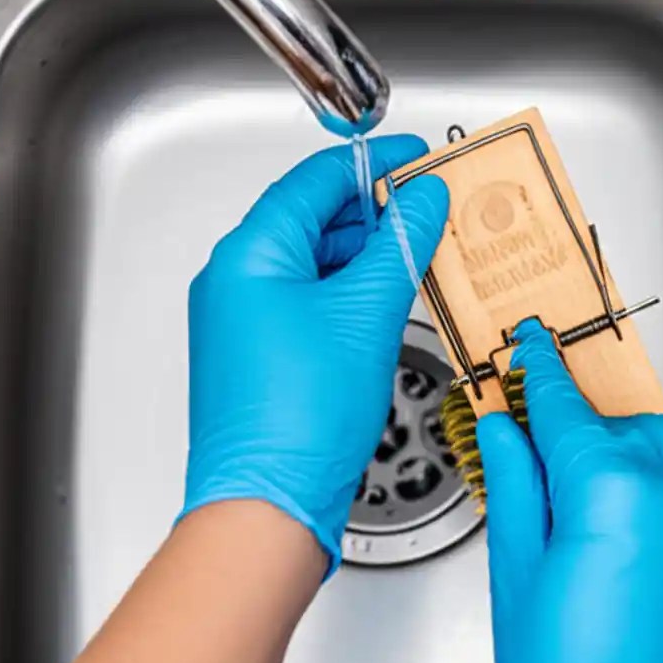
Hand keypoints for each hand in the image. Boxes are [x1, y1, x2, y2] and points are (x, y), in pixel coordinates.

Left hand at [180, 135, 448, 576]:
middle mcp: (235, 282)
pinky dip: (350, 295)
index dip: (371, 161)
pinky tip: (386, 306)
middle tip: (428, 209)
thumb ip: (401, 244)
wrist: (266, 507)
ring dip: (365, 256)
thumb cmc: (299, 420)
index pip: (314, 180)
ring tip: (417, 257)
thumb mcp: (367, 314)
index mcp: (249, 254)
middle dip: (373, 212)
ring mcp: (243, 322)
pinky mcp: (260, 359)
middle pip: (311, 219)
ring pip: (312, 264)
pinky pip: (309, 304)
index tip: (414, 155)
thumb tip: (423, 197)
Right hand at [478, 321, 662, 662]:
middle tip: (530, 437)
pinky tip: (610, 518)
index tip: (531, 344)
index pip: (566, 406)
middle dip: (576, 421)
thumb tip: (504, 428)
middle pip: (619, 422)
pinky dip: (648, 484)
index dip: (539, 371)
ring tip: (572, 478)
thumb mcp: (515, 568)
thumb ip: (514, 483)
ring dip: (619, 446)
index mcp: (613, 490)